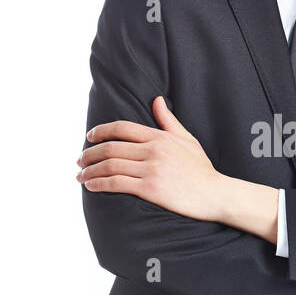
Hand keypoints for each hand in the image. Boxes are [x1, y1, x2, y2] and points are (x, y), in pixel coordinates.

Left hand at [76, 96, 222, 219]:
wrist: (215, 194)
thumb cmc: (202, 170)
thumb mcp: (188, 140)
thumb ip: (168, 121)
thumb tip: (156, 100)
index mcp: (160, 137)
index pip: (122, 128)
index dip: (101, 131)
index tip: (89, 137)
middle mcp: (153, 150)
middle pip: (111, 147)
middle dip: (89, 154)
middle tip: (79, 160)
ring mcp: (151, 169)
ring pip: (110, 165)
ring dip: (90, 170)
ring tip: (80, 176)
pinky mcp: (150, 188)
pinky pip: (116, 183)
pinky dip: (99, 183)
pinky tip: (90, 186)